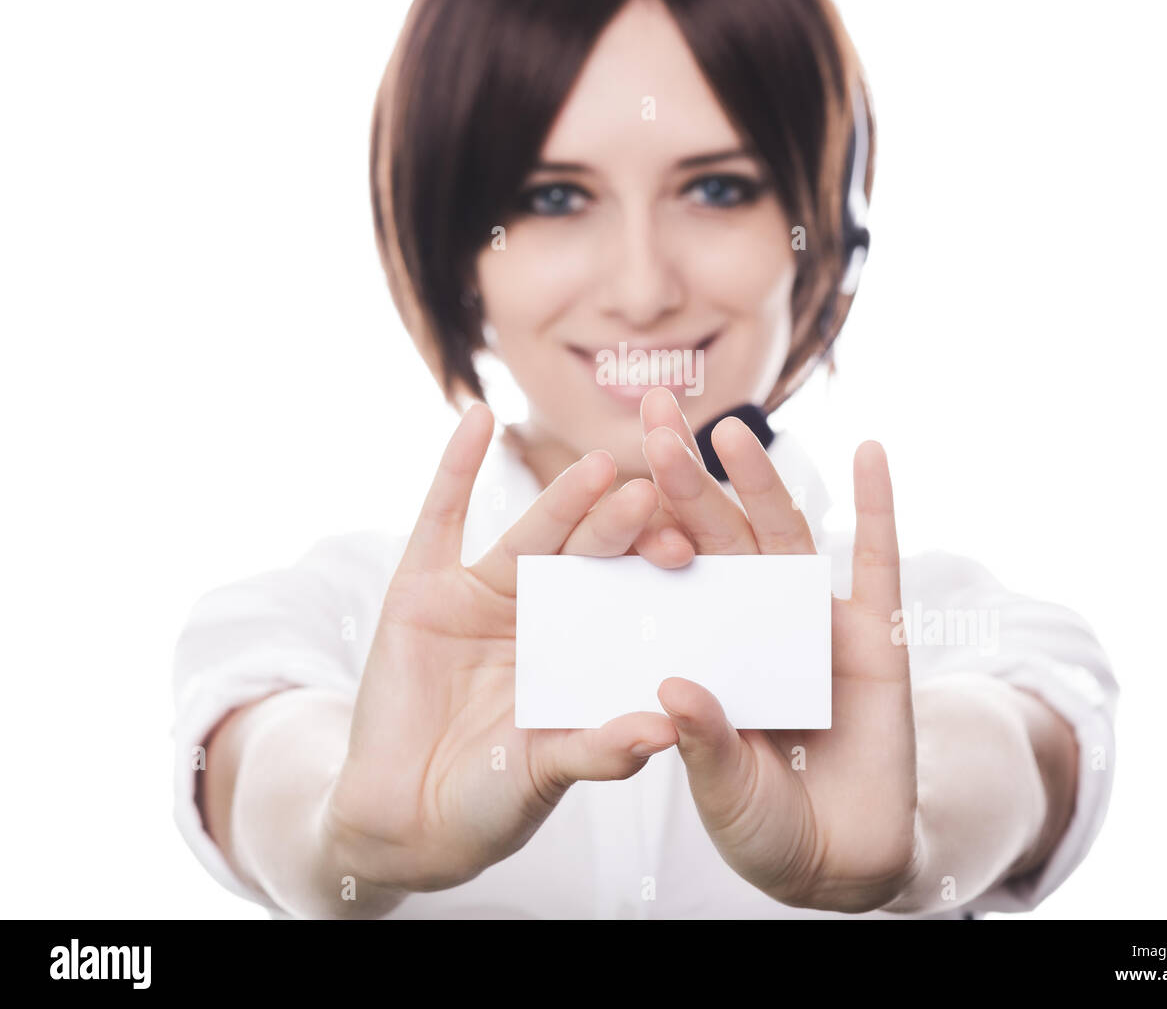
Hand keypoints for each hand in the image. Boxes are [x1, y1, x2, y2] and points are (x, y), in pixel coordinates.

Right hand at [322, 404, 686, 892]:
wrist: (402, 819)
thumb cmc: (490, 802)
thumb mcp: (550, 773)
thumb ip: (601, 749)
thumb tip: (666, 728)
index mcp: (585, 646)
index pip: (629, 593)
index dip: (654, 566)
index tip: (692, 545)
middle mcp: (543, 609)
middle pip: (588, 554)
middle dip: (618, 525)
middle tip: (652, 491)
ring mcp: (483, 593)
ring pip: (530, 532)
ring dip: (560, 496)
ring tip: (596, 464)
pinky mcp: (423, 586)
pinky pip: (440, 517)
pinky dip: (456, 468)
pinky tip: (477, 418)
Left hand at [639, 387, 919, 911]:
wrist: (841, 860)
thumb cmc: (763, 823)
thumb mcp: (722, 787)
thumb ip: (702, 741)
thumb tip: (673, 688)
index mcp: (701, 642)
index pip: (664, 573)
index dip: (638, 526)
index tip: (603, 476)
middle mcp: (751, 617)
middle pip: (716, 533)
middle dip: (685, 475)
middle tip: (652, 415)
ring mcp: (812, 619)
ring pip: (783, 535)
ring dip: (760, 481)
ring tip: (728, 431)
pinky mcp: (875, 634)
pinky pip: (878, 561)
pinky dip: (878, 508)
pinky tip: (870, 452)